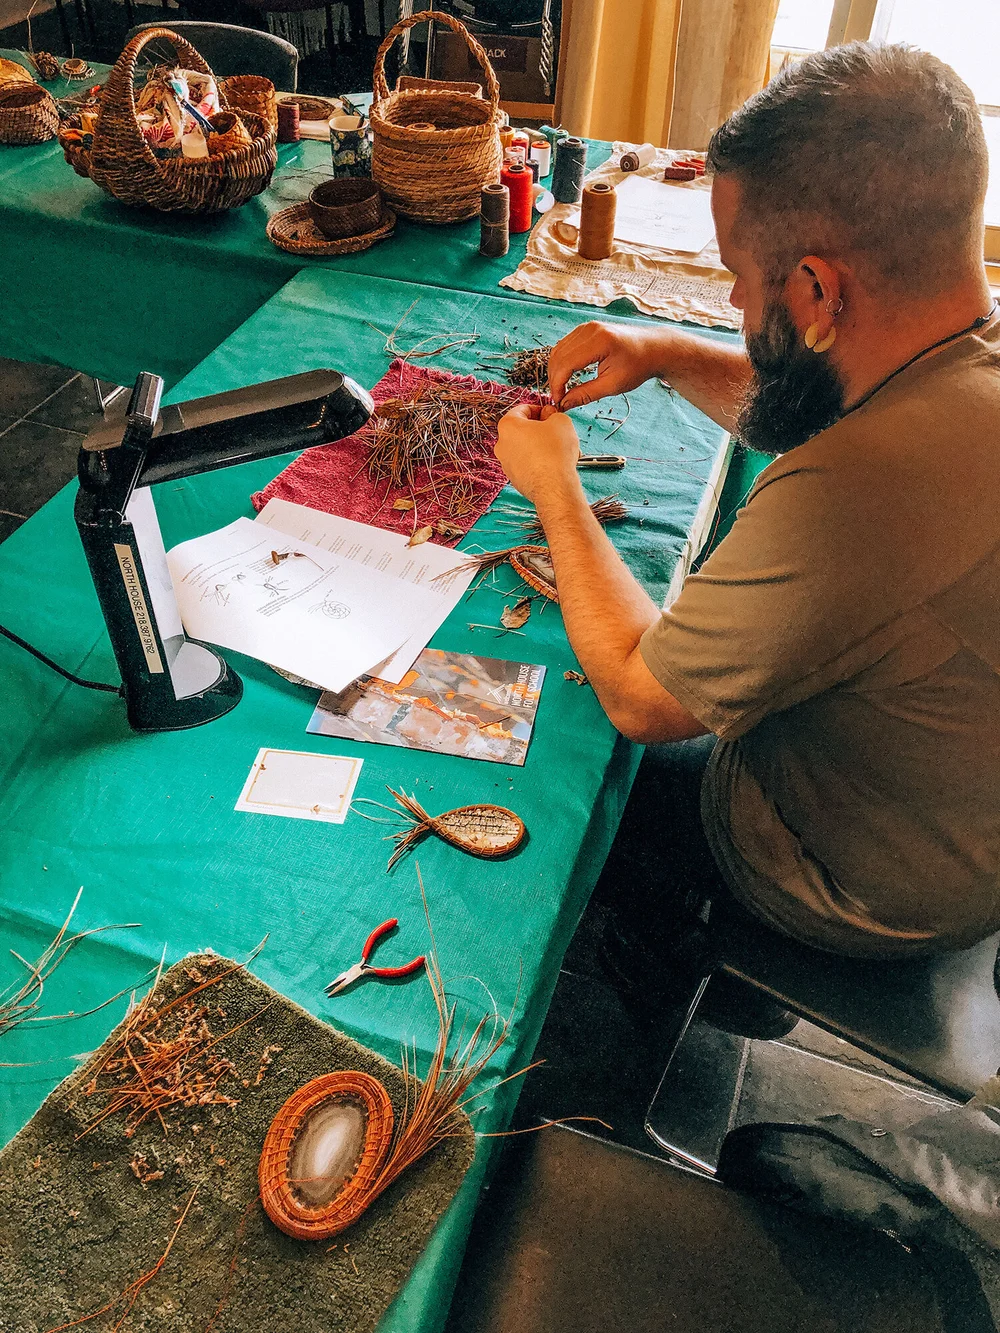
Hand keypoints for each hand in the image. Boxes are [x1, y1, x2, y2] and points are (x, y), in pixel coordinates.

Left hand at [495, 403, 580, 503]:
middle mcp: (502, 444)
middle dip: (540, 429)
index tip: (550, 414)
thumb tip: (550, 416)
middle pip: (522, 430)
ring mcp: (506, 463)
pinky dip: (539, 462)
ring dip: (540, 446)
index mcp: (508, 425)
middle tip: (555, 432)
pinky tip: (554, 464)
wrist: (553, 487)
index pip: (522, 409)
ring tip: (559, 450)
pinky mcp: (514, 479)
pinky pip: (527, 464)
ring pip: (525, 448)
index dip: (539, 409)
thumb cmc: (554, 453)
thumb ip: (553, 414)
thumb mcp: (561, 421)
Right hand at [548, 321, 666, 409]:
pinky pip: (565, 345)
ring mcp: (587, 327)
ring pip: (558, 350)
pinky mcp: (586, 329)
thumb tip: (564, 404)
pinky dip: (562, 362)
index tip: (558, 401)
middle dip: (554, 379)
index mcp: (598, 341)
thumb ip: (586, 394)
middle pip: (558, 355)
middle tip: (559, 398)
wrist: (653, 348)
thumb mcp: (613, 385)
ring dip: (556, 371)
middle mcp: (589, 330)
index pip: (565, 363)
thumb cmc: (637, 366)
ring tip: (562, 389)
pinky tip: (567, 376)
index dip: (557, 385)